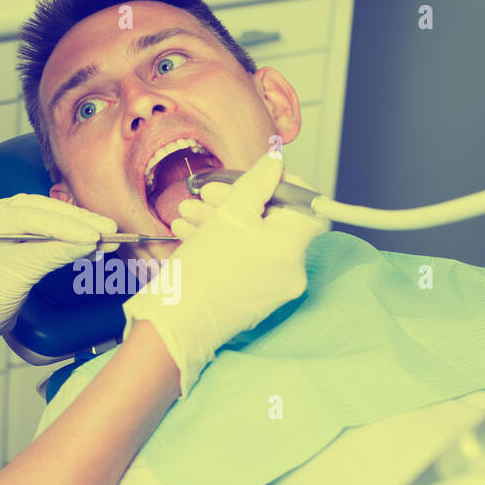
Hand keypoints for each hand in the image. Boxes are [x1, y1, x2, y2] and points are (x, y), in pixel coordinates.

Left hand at [0, 194, 116, 369]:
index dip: (62, 224)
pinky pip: (42, 230)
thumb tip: (88, 241)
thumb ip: (51, 255)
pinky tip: (89, 239)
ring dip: (75, 226)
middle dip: (74, 221)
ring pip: (43, 217)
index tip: (92, 233)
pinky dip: (66, 236)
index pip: (25, 215)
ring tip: (106, 234)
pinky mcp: (11, 237)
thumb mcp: (17, 278)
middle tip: (108, 228)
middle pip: (37, 210)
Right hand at [122, 154, 328, 395]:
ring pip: (256, 240)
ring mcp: (276, 287)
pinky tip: (192, 233)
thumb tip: (276, 161)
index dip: (283, 186)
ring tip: (188, 214)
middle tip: (208, 194)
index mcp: (293, 248)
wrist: (178, 323)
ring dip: (224, 221)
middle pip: (275, 222)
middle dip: (239, 202)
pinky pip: (248, 260)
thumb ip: (258, 182)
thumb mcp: (230, 213)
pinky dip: (226, 245)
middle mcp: (292, 271)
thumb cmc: (202, 271)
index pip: (306, 206)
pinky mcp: (257, 298)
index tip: (258, 179)